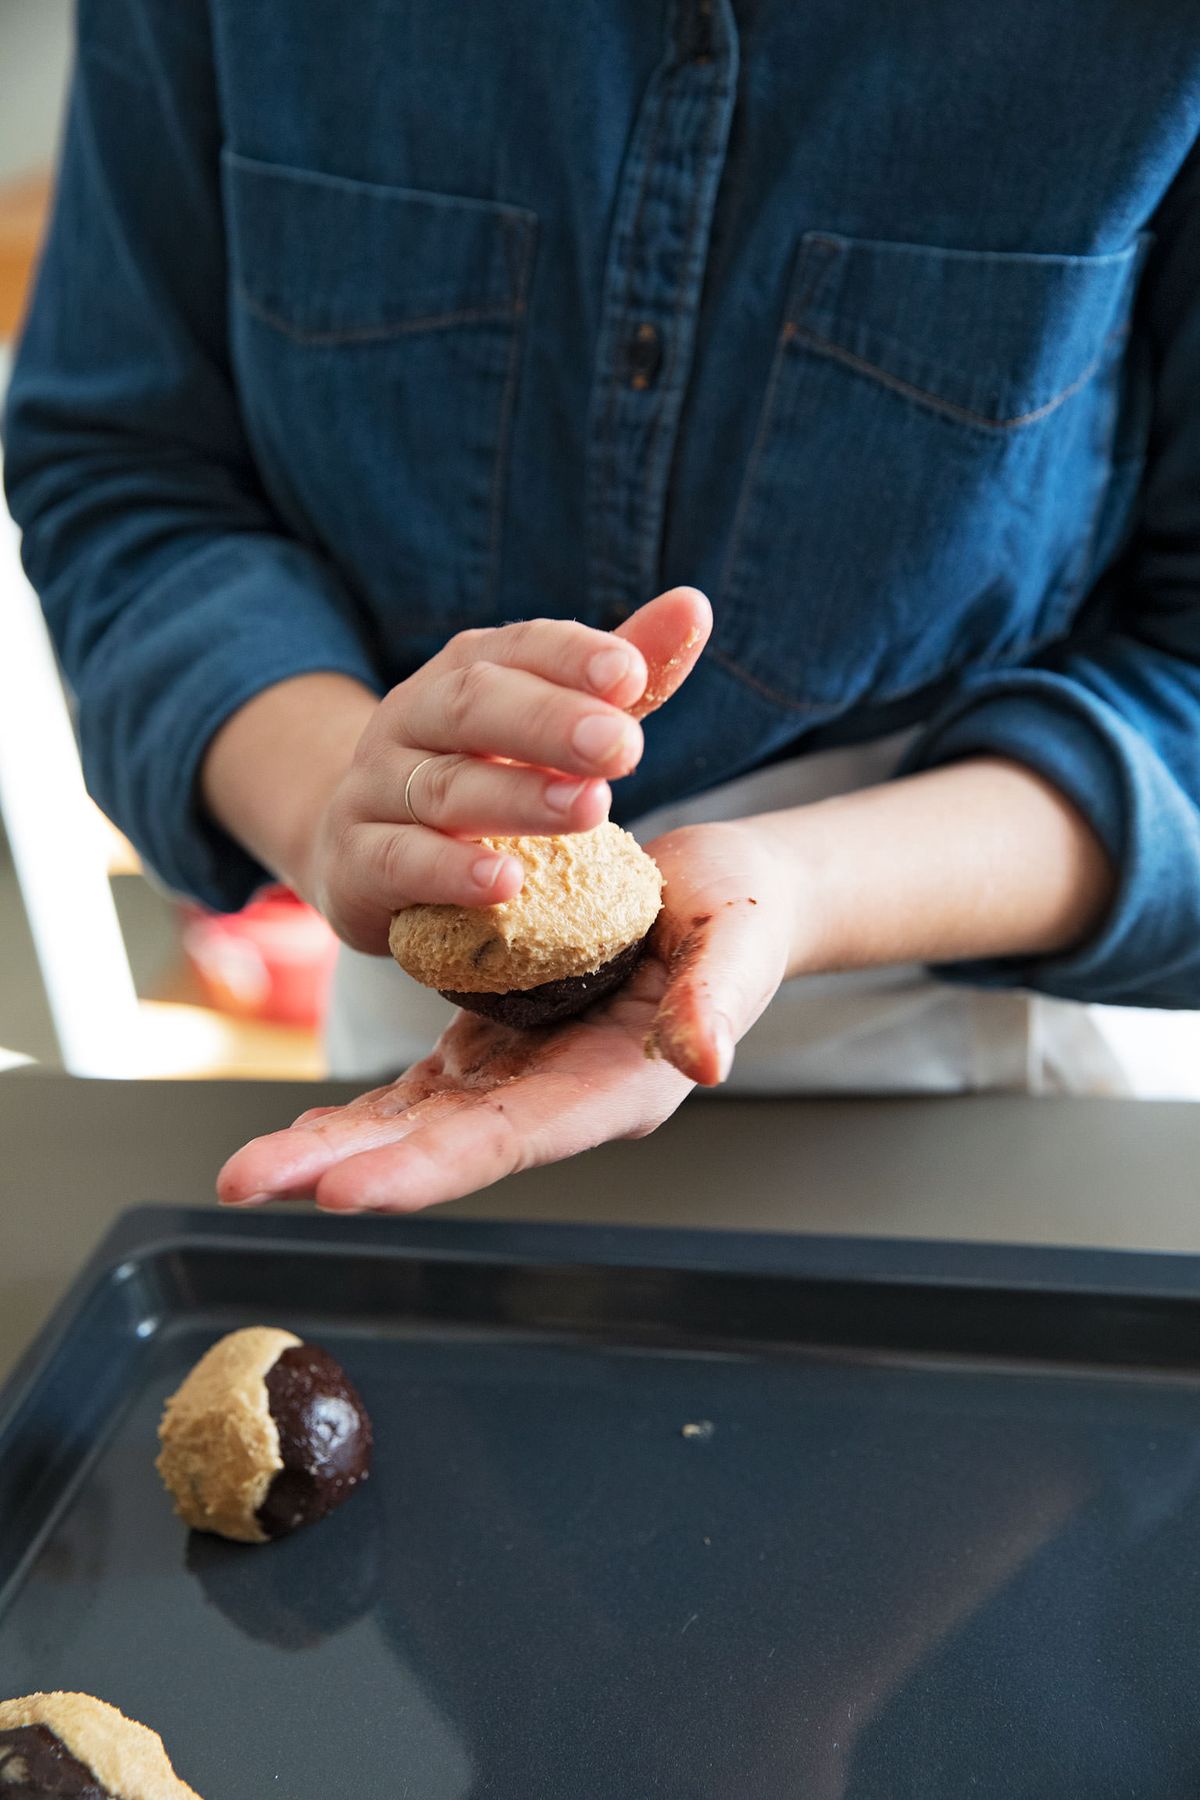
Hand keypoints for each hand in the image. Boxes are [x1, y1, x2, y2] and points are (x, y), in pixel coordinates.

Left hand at [217, 820, 789, 1212]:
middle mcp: (558, 1099)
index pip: (509, 1138)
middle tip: (249, 1184)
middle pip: (441, 1146)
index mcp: (614, 1087)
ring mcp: (522, 1078)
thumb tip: (704, 1057)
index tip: (346, 1189)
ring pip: (416, 1127)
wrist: (725, 897)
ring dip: (332, 1149)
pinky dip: (361, 1116)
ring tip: (247, 1172)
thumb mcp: (737, 940)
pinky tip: (301, 1133)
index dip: (429, 1166)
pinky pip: (419, 1093)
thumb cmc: (740, 914)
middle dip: (344, 1167)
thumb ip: (719, 998)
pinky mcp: (498, 1048)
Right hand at [299, 588, 709, 951]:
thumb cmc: (483, 775)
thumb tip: (693, 605)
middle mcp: (412, 718)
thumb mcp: (554, 721)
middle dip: (550, 723)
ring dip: (519, 798)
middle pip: (474, 706)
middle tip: (622, 747)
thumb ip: (624, 673)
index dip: (571, 657)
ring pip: (445, 788)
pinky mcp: (357, 864)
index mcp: (463, 673)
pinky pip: (399, 863)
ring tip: (590, 810)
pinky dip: (449, 872)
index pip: (517, 648)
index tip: (630, 675)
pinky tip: (505, 885)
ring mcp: (376, 790)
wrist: (364, 849)